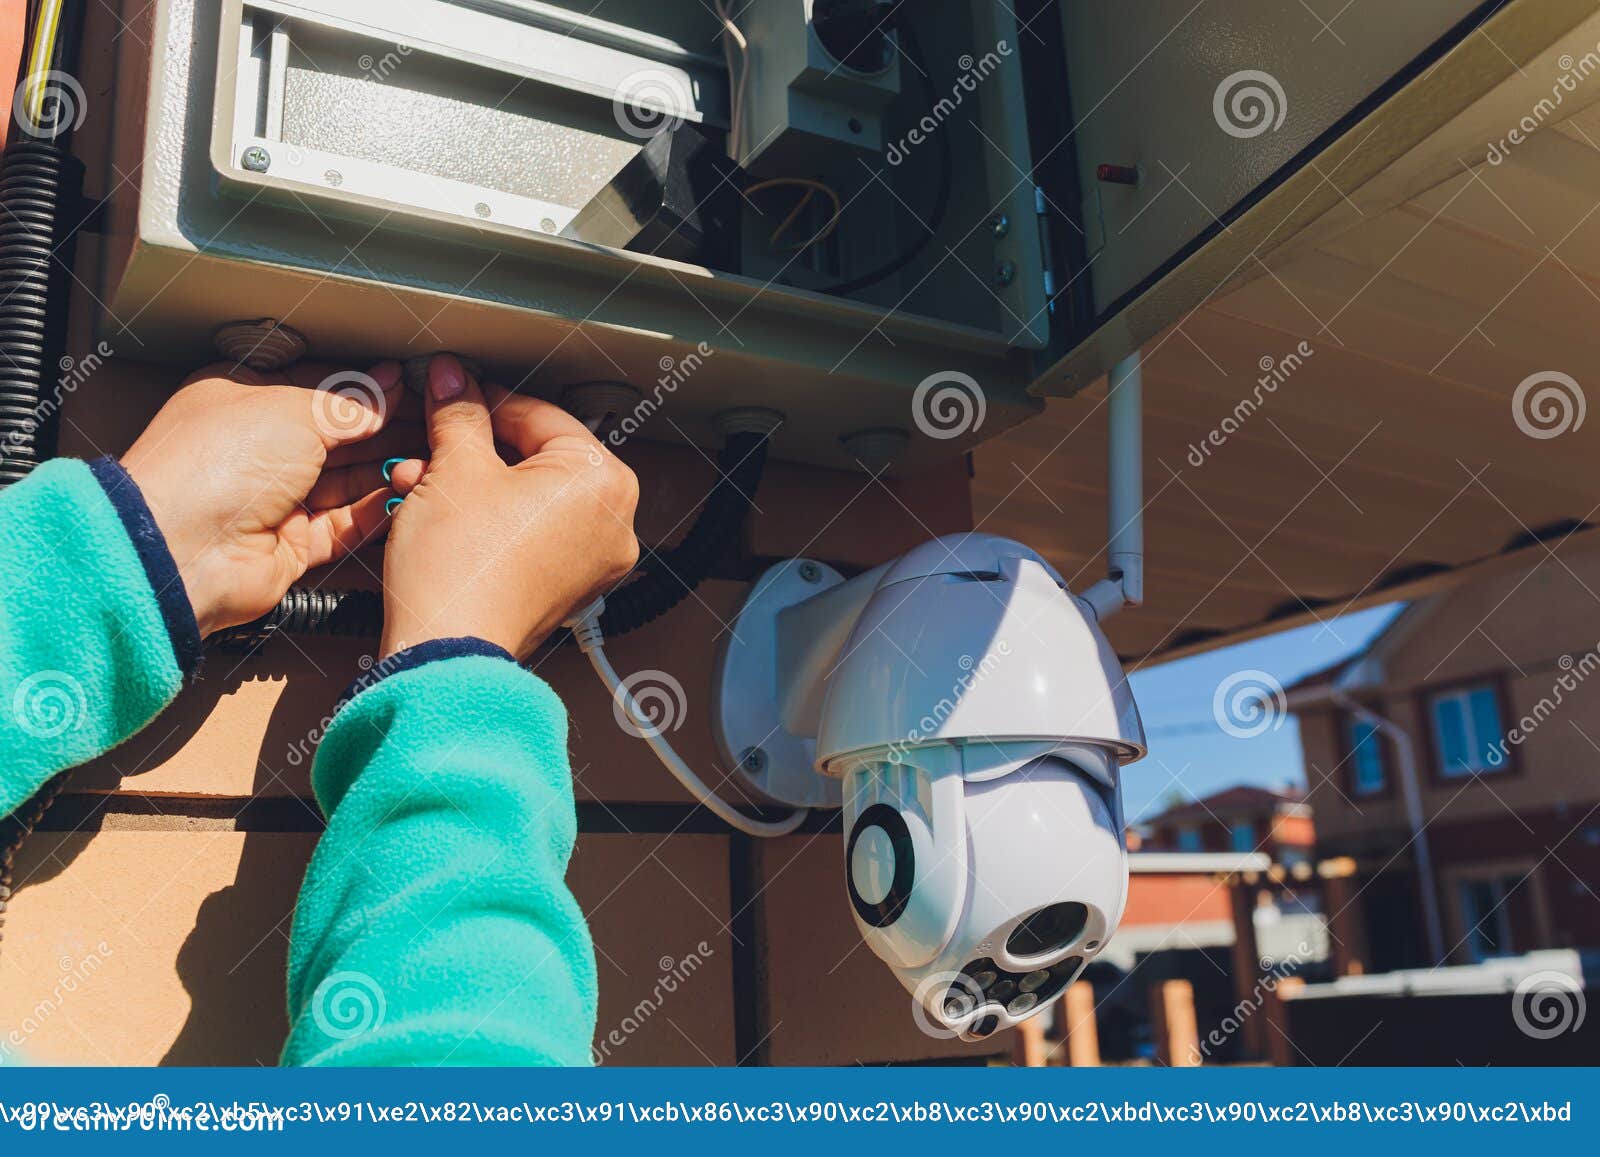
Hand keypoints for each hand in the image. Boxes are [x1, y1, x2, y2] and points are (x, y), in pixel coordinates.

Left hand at [121, 361, 409, 636]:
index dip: (362, 384)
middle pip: (334, 434)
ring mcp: (272, 499)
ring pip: (344, 481)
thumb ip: (350, 404)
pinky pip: (343, 525)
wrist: (182, 549)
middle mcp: (255, 449)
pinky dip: (377, 511)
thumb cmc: (216, 462)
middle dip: (383, 426)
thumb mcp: (294, 409)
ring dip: (386, 468)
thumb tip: (387, 388)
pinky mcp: (289, 544)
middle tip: (433, 418)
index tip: (409, 381)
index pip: (314, 385)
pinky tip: (408, 493)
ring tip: (432, 454)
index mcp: (241, 399)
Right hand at [380, 355, 638, 659]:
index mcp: (604, 480)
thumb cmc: (462, 569)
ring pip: (529, 498)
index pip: (541, 415)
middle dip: (475, 449)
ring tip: (424, 481)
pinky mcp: (567, 590)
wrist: (446, 652)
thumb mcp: (454, 469)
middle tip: (435, 440)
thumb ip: (460, 415)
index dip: (487, 400)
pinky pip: (531, 535)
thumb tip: (455, 381)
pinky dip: (491, 520)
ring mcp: (594, 561)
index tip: (455, 394)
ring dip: (474, 483)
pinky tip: (443, 514)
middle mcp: (614, 523)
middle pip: (538, 458)